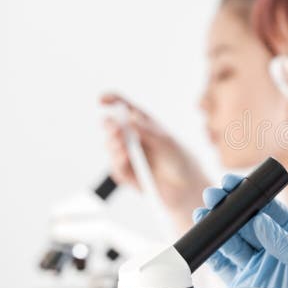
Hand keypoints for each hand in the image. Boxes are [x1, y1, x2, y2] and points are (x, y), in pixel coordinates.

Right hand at [101, 93, 208, 230]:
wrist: (186, 187)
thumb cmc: (180, 159)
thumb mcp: (167, 142)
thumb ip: (149, 131)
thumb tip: (131, 118)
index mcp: (143, 124)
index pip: (124, 108)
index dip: (112, 101)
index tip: (102, 100)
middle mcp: (132, 138)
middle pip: (112, 126)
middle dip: (109, 125)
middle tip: (115, 128)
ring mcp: (127, 156)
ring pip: (111, 146)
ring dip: (114, 144)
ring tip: (123, 145)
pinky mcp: (126, 174)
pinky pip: (116, 167)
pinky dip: (119, 162)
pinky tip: (125, 159)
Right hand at [194, 174, 287, 287]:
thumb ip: (287, 246)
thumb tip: (261, 221)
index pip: (269, 208)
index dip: (251, 195)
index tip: (234, 184)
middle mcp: (275, 246)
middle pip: (246, 222)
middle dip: (228, 208)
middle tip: (213, 197)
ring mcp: (261, 266)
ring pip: (233, 243)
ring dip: (217, 230)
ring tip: (203, 216)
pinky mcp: (249, 287)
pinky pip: (227, 268)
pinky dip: (214, 256)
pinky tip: (204, 244)